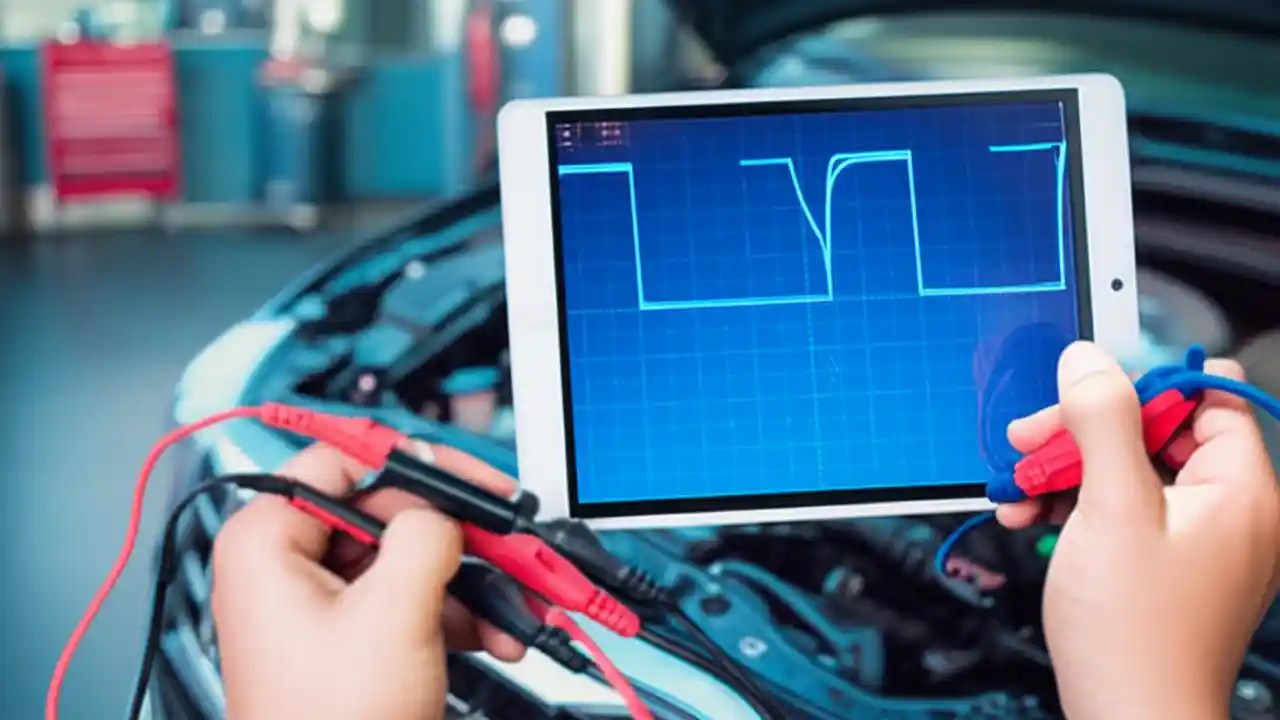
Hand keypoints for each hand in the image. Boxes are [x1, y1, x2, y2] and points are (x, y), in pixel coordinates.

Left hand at [211, 442, 525, 719]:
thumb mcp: (392, 613)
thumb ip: (426, 536)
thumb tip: (447, 510)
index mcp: (267, 540)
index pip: (344, 460)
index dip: (417, 465)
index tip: (471, 478)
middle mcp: (284, 563)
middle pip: (389, 513)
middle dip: (460, 540)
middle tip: (509, 545)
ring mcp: (316, 603)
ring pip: (407, 559)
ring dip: (469, 583)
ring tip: (512, 608)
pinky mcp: (347, 638)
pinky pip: (408, 599)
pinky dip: (456, 613)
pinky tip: (495, 634)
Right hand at [997, 341, 1279, 718]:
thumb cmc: (1135, 636)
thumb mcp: (1111, 508)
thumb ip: (1103, 423)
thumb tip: (1089, 360)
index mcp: (1240, 490)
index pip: (1205, 397)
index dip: (1143, 388)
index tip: (1085, 397)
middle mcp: (1226, 511)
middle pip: (1154, 433)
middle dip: (1082, 434)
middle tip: (1029, 443)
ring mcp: (1194, 541)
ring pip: (1127, 471)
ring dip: (1065, 471)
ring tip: (1019, 489)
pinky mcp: (1161, 565)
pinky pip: (1119, 511)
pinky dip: (1073, 507)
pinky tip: (1031, 517)